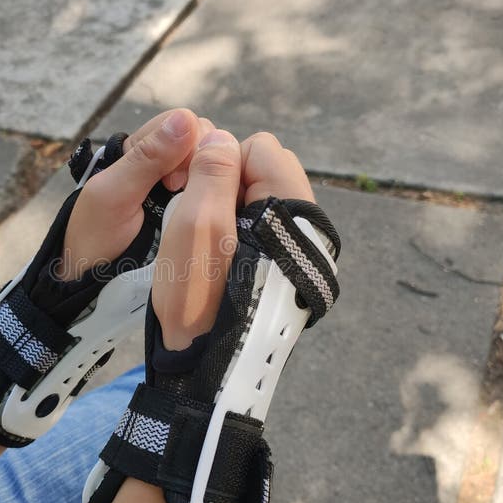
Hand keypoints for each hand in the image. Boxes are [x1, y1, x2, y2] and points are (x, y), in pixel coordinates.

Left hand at [60, 109, 213, 279]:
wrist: (90, 282)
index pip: (183, 122)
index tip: (174, 183)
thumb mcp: (113, 196)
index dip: (188, 146)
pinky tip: (201, 216)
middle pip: (200, 141)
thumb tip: (187, 120)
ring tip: (188, 210)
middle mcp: (161, 161)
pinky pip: (211, 189)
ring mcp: (176, 185)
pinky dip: (212, 197)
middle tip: (180, 196)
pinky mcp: (188, 208)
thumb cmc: (95, 238)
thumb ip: (146, 158)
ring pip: (210, 165)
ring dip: (207, 182)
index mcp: (138, 149)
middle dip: (199, 163)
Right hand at [154, 130, 314, 349]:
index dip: (218, 164)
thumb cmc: (199, 297)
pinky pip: (263, 222)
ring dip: (228, 205)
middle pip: (263, 169)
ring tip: (208, 241)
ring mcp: (299, 245)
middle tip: (200, 219)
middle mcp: (307, 223)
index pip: (258, 148)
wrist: (210, 366)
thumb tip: (222, 136)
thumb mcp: (198, 225)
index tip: (195, 196)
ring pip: (261, 195)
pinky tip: (221, 255)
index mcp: (291, 208)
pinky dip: (238, 227)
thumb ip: (213, 171)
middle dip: (225, 182)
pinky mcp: (288, 262)